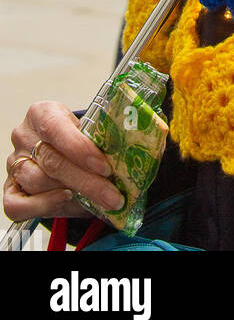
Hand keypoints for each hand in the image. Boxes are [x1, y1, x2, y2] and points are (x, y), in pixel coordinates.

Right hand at [4, 102, 123, 221]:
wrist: (56, 147)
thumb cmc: (76, 136)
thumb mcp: (87, 127)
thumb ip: (100, 137)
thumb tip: (136, 154)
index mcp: (42, 113)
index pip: (56, 129)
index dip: (80, 149)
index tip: (104, 166)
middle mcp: (24, 136)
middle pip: (53, 162)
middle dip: (88, 182)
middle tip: (113, 196)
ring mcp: (14, 163)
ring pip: (39, 183)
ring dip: (73, 196)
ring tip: (101, 201)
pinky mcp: (10, 189)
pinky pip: (18, 206)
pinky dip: (44, 206)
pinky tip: (67, 201)